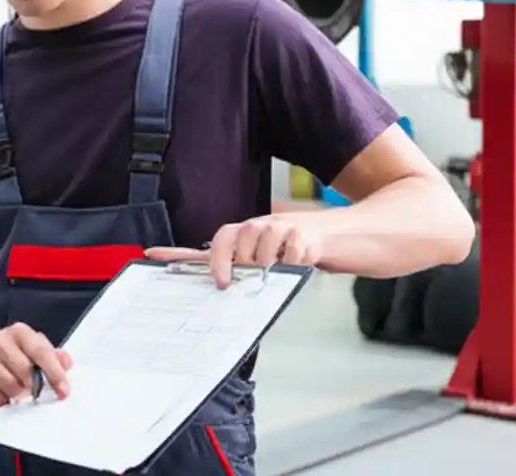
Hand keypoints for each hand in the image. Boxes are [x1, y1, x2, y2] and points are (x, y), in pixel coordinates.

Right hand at [0, 323, 72, 407]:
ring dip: (19, 395)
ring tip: (18, 390)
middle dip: (34, 387)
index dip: (55, 373)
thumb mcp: (28, 343)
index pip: (41, 352)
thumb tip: (66, 364)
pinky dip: (3, 400)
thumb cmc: (5, 348)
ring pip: (11, 388)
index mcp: (19, 331)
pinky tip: (2, 391)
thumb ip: (50, 354)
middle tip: (36, 392)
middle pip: (25, 373)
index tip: (63, 391)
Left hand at [145, 214, 322, 287]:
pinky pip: (289, 256)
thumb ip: (256, 272)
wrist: (364, 232)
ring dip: (270, 266)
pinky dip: (296, 264)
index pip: (211, 242)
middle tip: (248, 280)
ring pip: (259, 252)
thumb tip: (230, 290)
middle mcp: (262, 226)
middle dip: (238, 268)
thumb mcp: (283, 260)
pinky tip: (306, 262)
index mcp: (252, 234)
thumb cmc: (319, 249)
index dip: (179, 251)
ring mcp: (282, 227)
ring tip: (287, 267)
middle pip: (233, 248)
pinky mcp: (305, 235)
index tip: (151, 255)